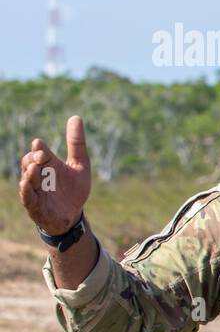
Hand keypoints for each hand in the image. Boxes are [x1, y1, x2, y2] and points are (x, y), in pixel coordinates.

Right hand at [18, 116, 91, 235]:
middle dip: (33, 159)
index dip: (39, 148)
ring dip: (29, 174)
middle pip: (29, 164)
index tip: (40, 143)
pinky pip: (27, 198)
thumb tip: (75, 117)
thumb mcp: (80, 165)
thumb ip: (76, 144)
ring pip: (26, 180)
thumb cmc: (73, 188)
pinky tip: (27, 185)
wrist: (73, 214)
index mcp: (47, 165)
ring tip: (34, 168)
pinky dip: (26, 192)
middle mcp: (37, 176)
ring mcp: (34, 191)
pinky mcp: (34, 206)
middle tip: (41, 155)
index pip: (39, 153)